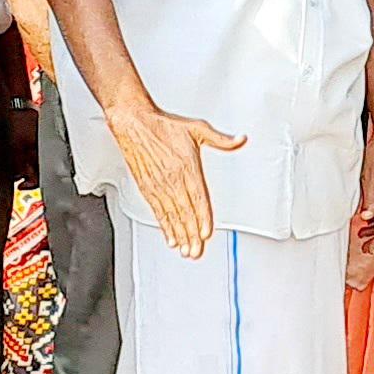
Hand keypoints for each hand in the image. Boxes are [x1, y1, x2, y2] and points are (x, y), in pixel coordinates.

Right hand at [104, 101, 243, 258]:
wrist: (133, 123)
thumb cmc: (163, 126)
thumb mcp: (197, 129)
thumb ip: (221, 139)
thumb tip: (240, 139)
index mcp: (186, 167)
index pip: (197, 198)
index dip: (202, 218)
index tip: (206, 233)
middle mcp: (171, 179)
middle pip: (184, 212)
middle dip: (191, 234)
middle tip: (196, 251)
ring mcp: (158, 185)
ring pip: (170, 215)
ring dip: (178, 234)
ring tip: (185, 250)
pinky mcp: (146, 187)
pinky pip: (157, 211)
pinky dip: (164, 226)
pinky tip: (170, 237)